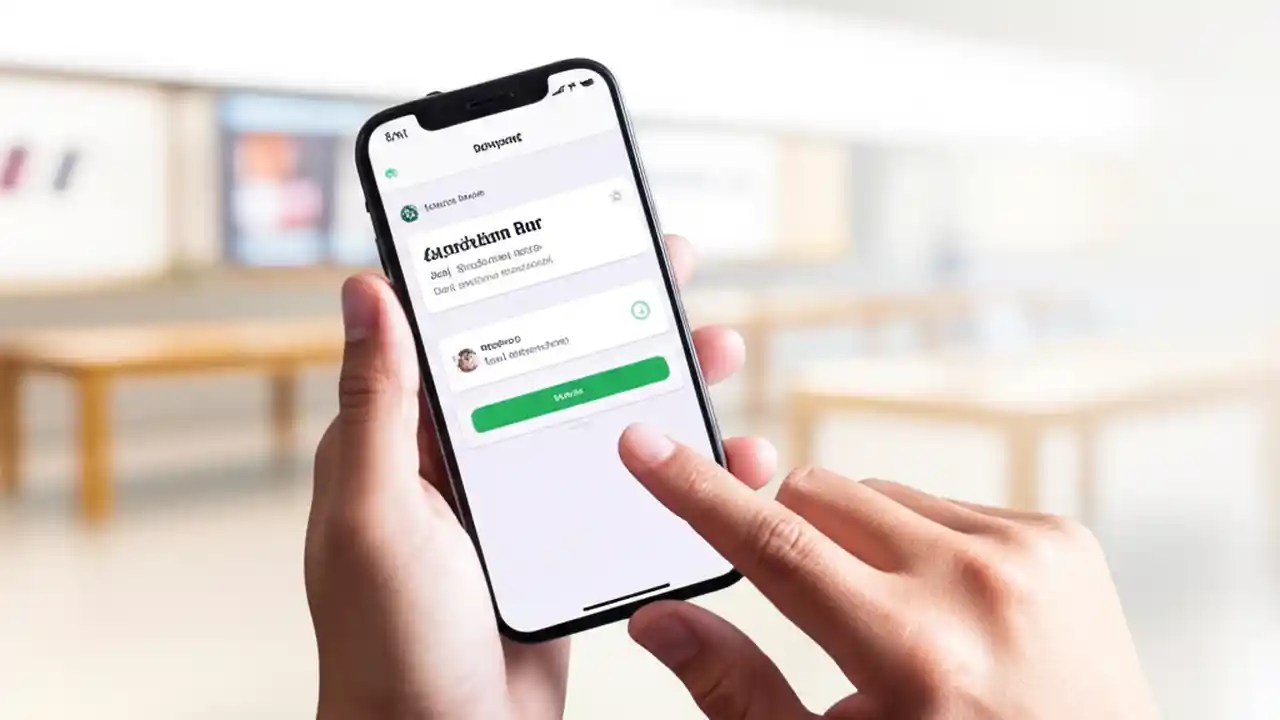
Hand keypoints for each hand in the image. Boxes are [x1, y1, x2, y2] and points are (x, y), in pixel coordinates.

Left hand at [305, 235, 777, 719]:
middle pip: (548, 358)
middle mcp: (463, 458)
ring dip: (656, 378)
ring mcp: (517, 500)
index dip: (516, 268)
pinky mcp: (559, 541)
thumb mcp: (375, 512)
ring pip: (595, 414)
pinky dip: (673, 461)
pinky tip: (718, 450)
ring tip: (713, 349)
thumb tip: (367, 288)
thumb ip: (380, 404)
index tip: (570, 218)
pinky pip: (620, 483)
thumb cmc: (387, 645)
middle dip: (612, 309)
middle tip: (668, 264)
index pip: (462, 327)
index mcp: (408, 437)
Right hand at [618, 426, 1158, 719]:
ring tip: (900, 623)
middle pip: (817, 494)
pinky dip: (925, 545)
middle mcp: (977, 586)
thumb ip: (737, 688)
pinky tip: (951, 611)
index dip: (695, 493)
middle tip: (821, 611)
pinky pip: (945, 503)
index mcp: (912, 652)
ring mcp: (1030, 552)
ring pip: (878, 493)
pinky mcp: (1062, 536)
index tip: (644, 445)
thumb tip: (660, 622)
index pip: (772, 546)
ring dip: (862, 542)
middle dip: (791, 537)